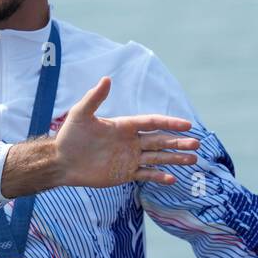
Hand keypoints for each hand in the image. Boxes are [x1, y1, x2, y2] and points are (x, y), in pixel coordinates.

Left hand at [54, 77, 199, 187]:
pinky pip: (145, 175)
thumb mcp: (80, 114)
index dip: (169, 123)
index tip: (186, 125)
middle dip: (178, 142)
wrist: (61, 161)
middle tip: (197, 144)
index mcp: (124, 126)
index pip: (152, 123)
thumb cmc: (69, 136)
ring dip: (175, 158)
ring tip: (193, 159)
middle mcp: (131, 141)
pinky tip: (172, 178)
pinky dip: (159, 177)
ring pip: (157, 158)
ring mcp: (129, 158)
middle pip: (160, 140)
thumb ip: (94, 98)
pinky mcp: (124, 174)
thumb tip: (107, 79)